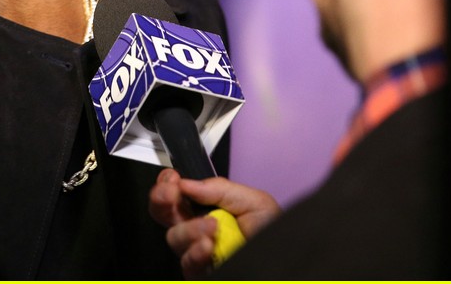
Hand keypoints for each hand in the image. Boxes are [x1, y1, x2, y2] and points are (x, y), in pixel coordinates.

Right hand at [149, 169, 280, 277]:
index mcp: (208, 209)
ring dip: (189, 229)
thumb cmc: (276, 234)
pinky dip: (195, 252)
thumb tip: (187, 183)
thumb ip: (220, 188)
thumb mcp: (255, 201)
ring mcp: (199, 252)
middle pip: (163, 213)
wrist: (288, 258)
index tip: (172, 179)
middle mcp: (199, 230)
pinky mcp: (201, 272)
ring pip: (174, 238)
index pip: (176, 194)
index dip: (167, 184)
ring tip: (211, 227)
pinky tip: (207, 246)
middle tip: (172, 194)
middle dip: (162, 199)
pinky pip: (187, 264)